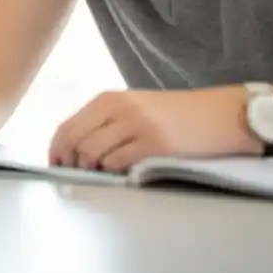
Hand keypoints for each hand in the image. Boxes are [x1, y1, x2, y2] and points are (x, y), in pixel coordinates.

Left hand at [48, 87, 259, 172]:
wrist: (218, 114)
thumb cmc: (173, 114)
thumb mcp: (132, 106)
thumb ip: (103, 122)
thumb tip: (71, 148)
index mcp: (108, 99)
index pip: (67, 126)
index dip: (55, 149)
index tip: (54, 164)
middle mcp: (118, 109)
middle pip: (75, 141)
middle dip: (69, 162)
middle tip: (75, 174)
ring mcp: (137, 126)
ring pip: (92, 153)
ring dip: (91, 169)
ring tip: (101, 172)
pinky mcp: (155, 145)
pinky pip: (118, 163)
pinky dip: (113, 172)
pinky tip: (121, 173)